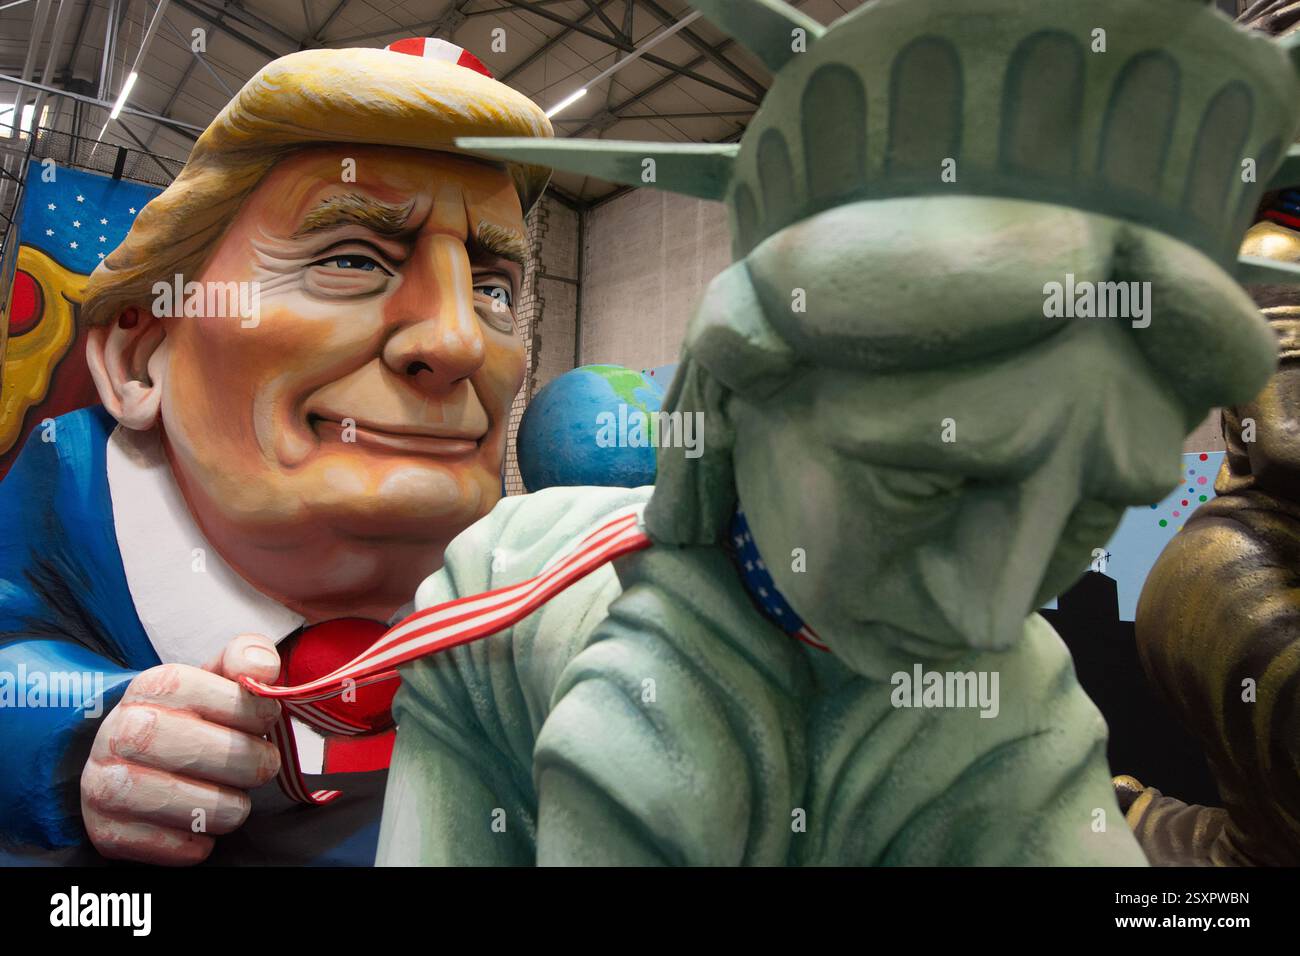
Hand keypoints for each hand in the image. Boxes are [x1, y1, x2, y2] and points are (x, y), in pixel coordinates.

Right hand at [80, 634, 282, 865]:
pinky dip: (202, 842)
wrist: (122, 758)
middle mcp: (123, 732)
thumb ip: (247, 659)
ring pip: (204, 809)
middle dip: (254, 765)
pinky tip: (197, 823)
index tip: (264, 721)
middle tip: (259, 766)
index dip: (260, 715)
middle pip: (223, 756)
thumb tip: (262, 668)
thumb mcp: (215, 678)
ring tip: (228, 796)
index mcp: (155, 686)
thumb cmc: (186, 717)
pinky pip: (182, 848)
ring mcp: (107, 784)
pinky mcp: (108, 832)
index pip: (234, 700)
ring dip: (231, 808)